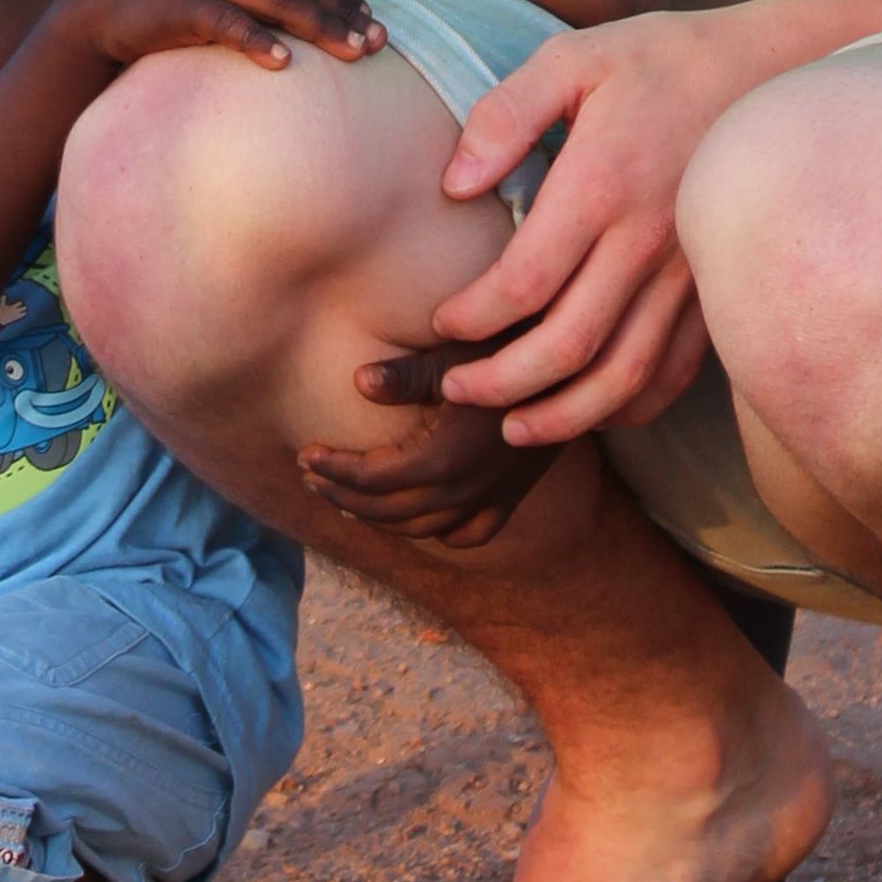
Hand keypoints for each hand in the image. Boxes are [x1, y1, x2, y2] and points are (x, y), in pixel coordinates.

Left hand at [297, 342, 560, 549]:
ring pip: (420, 528)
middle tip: (311, 474)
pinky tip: (416, 519)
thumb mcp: (453, 353)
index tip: (304, 453)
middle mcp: (464, 490)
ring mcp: (489, 499)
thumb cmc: (507, 348)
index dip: (333, 470)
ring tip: (346, 497)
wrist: (576, 368)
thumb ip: (403, 375)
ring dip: (377, 518)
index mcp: (443, 458)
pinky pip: (466, 533)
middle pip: (387, 511)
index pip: (370, 481)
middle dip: (342, 494)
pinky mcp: (510, 498)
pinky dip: (434, 532)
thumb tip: (356, 382)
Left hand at [428, 4, 824, 439]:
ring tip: (515, 428)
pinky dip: (633, 405)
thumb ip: (506, 114)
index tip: (440, 322)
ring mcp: (690, 273)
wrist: (776, 68)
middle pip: (569, 345)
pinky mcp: (716, 289)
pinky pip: (675, 369)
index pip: (524, 282)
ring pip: (624, 375)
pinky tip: (596, 411)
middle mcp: (648, 241)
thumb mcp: (575, 58)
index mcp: (603, 184)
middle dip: (501, 384)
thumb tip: (455, 185)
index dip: (471, 318)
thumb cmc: (661, 60)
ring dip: (564, 416)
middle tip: (457, 392)